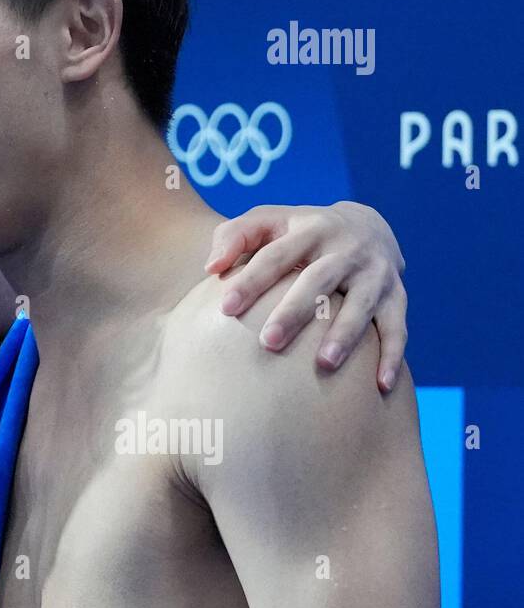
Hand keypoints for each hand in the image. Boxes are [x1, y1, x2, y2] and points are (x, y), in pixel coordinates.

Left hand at [206, 201, 407, 391]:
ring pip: (361, 305)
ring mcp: (375, 273)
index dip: (251, 280)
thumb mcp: (268, 221)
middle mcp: (346, 249)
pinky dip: (393, 356)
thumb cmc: (298, 231)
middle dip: (294, 312)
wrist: (368, 225)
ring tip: (323, 365)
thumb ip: (234, 237)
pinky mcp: (397, 295)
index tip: (225, 307)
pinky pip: (397, 328)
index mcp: (309, 229)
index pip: (275, 256)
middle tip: (268, 342)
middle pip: (319, 280)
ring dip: (344, 335)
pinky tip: (380, 385)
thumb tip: (210, 268)